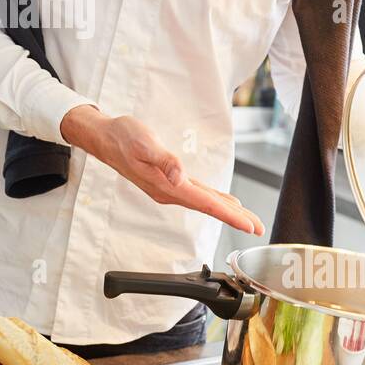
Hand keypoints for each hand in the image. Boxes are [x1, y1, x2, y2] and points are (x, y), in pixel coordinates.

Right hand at [60, 105, 263, 234]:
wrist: (105, 138)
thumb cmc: (123, 138)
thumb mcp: (144, 143)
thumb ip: (164, 160)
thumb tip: (181, 175)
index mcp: (167, 185)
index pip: (205, 203)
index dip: (229, 215)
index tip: (248, 225)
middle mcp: (170, 191)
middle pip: (209, 207)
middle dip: (236, 218)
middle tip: (259, 227)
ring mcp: (169, 188)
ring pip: (205, 202)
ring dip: (227, 211)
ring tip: (247, 219)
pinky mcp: (169, 181)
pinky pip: (197, 195)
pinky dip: (213, 200)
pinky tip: (223, 202)